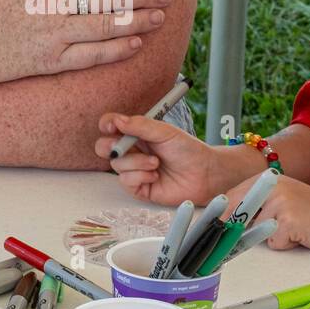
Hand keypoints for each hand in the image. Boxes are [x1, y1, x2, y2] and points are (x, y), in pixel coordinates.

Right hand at [97, 111, 223, 205]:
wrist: (205, 173)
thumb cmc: (188, 150)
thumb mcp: (165, 132)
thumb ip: (140, 125)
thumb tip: (117, 120)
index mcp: (137, 133)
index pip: (112, 126)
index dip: (107, 125)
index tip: (111, 126)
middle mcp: (133, 151)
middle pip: (104, 148)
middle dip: (110, 147)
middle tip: (121, 147)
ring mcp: (134, 169)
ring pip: (116, 165)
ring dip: (136, 162)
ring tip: (156, 163)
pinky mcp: (139, 188)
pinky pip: (126, 181)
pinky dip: (140, 176)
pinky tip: (155, 175)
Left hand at [220, 173, 309, 253]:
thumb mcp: (283, 199)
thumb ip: (257, 204)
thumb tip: (224, 219)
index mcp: (268, 178)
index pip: (231, 196)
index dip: (223, 215)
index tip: (217, 227)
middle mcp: (271, 185)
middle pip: (237, 213)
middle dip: (238, 228)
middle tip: (254, 233)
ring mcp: (279, 201)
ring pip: (256, 232)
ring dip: (272, 237)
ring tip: (293, 229)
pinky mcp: (287, 220)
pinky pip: (273, 242)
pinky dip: (285, 244)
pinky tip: (301, 234)